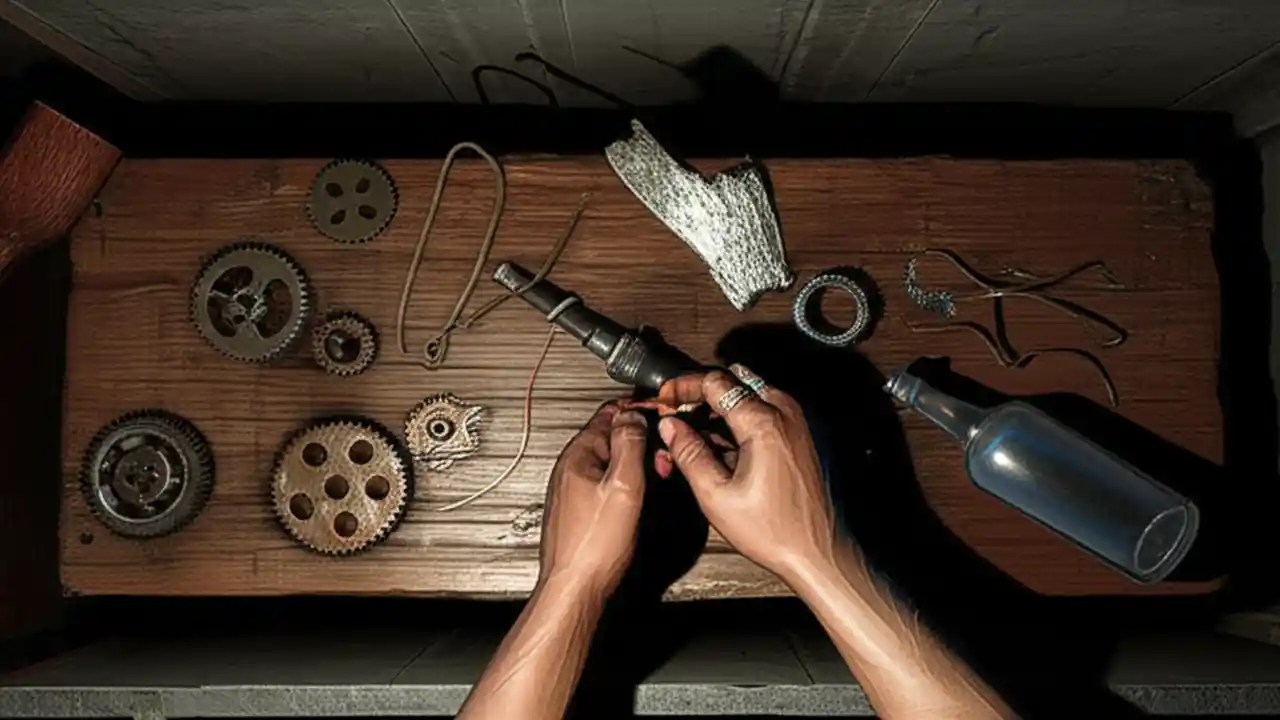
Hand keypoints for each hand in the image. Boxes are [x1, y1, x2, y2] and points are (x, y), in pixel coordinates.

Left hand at [539, 401, 647, 597]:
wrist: (574, 587)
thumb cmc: (594, 545)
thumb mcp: (623, 486)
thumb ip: (629, 445)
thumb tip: (632, 416)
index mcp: (578, 455)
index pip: (608, 413)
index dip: (637, 411)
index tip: (660, 416)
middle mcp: (569, 468)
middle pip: (609, 437)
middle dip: (639, 441)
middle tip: (661, 458)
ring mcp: (571, 489)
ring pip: (608, 461)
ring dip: (634, 464)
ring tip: (654, 477)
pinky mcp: (577, 509)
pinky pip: (603, 483)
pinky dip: (623, 483)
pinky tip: (636, 498)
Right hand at [657, 366, 839, 584]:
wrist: (821, 553)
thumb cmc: (772, 531)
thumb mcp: (717, 496)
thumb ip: (689, 454)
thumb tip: (669, 425)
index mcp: (763, 422)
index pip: (715, 381)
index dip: (683, 386)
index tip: (664, 401)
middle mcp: (786, 412)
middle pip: (735, 380)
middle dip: (701, 392)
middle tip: (677, 415)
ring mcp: (800, 421)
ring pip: (753, 391)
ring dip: (723, 403)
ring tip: (697, 429)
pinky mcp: (806, 434)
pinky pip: (769, 409)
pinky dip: (743, 414)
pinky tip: (725, 442)